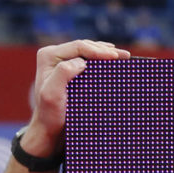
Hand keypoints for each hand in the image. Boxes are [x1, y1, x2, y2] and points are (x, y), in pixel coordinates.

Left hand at [21, 39, 128, 157]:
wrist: (49, 126)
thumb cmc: (51, 113)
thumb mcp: (52, 95)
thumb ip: (63, 74)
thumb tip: (81, 61)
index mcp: (48, 56)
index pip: (78, 47)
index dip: (98, 50)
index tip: (115, 57)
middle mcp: (53, 54)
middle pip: (84, 46)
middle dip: (105, 50)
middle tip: (125, 56)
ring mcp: (60, 60)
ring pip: (87, 50)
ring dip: (105, 52)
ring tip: (122, 56)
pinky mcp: (68, 67)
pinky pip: (87, 58)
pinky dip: (101, 58)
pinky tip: (112, 59)